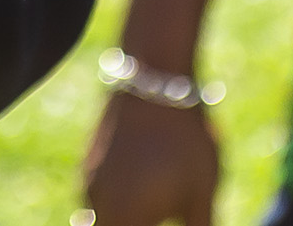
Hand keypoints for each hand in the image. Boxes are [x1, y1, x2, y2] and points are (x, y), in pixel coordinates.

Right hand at [80, 89, 220, 223]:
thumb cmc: (185, 141)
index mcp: (127, 219)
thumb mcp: (202, 194)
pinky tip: (142, 196)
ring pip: (100, 222)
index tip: (169, 219)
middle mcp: (99, 207)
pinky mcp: (90, 165)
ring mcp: (90, 184)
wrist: (156, 80)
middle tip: (160, 215)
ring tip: (154, 208)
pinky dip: (117, 209)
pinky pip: (97, 202)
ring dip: (123, 221)